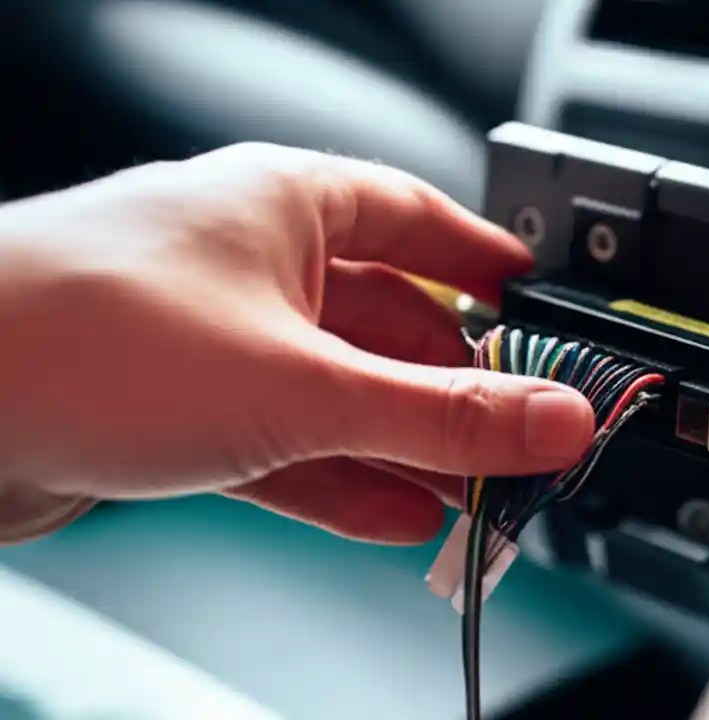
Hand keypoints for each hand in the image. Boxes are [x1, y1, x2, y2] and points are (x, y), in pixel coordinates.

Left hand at [0, 145, 593, 544]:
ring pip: (337, 391)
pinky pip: (284, 443)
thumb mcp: (304, 384)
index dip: (485, 262)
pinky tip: (393, 516)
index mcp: (286, 204)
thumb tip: (552, 416)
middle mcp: (249, 263)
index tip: (540, 309)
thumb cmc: (80, 333)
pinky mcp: (174, 410)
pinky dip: (342, 480)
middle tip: (518, 438)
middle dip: (454, 388)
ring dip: (405, 448)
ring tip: (471, 495)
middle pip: (385, 321)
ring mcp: (209, 339)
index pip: (418, 218)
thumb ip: (441, 413)